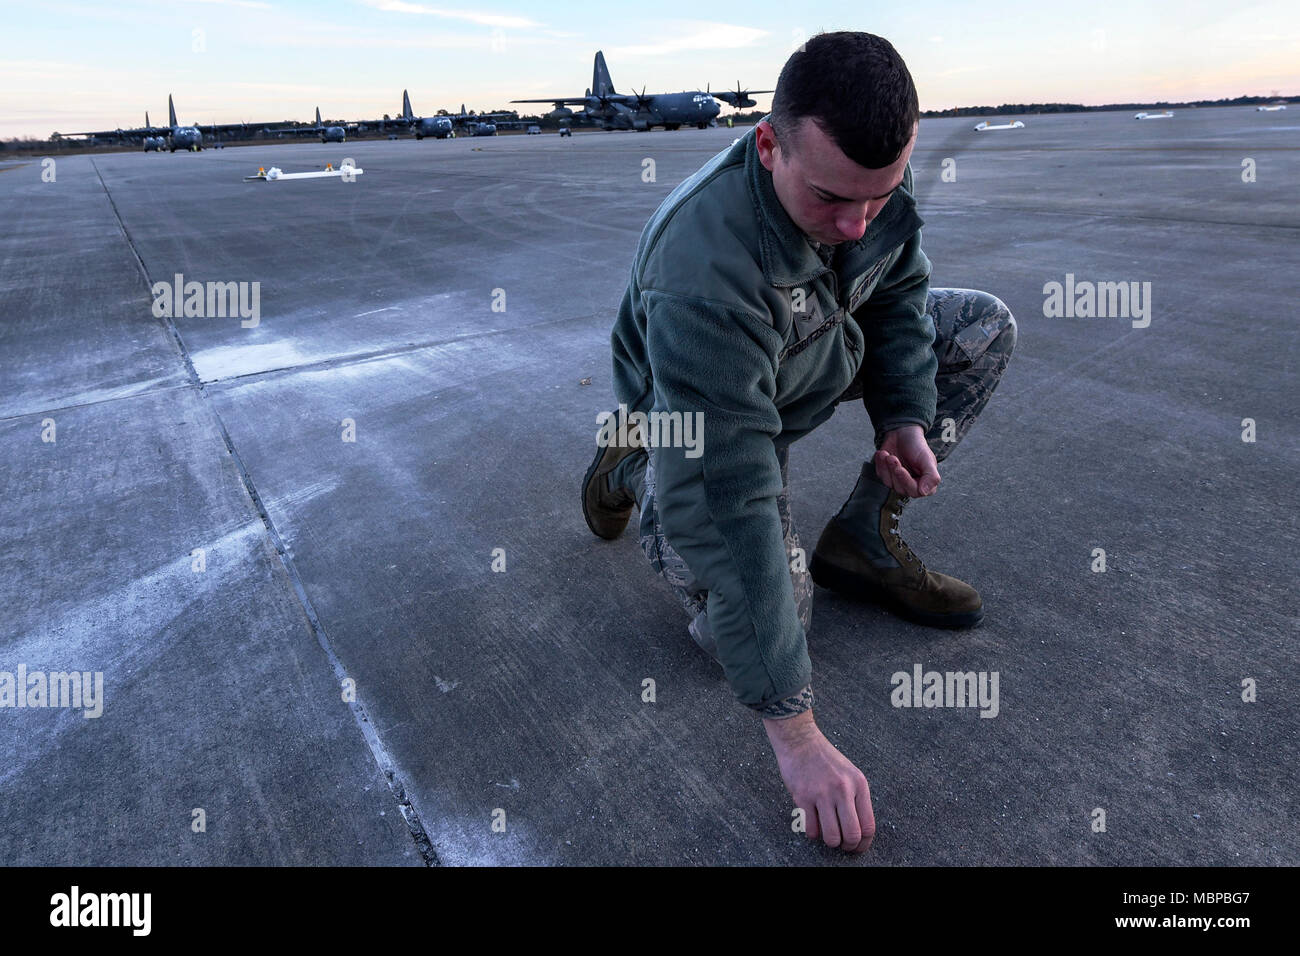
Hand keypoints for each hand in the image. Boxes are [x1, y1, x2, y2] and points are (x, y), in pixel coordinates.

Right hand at [764, 710, 874, 852]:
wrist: (800, 740)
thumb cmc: (825, 760)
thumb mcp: (850, 775)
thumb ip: (856, 799)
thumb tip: (858, 831)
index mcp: (859, 785)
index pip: (868, 826)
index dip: (863, 844)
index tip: (856, 847)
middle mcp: (844, 790)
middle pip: (852, 835)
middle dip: (847, 846)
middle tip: (841, 844)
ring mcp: (823, 793)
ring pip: (831, 837)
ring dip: (829, 841)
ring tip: (826, 833)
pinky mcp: (803, 796)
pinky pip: (811, 829)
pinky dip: (812, 832)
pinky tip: (812, 821)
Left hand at [874, 424, 939, 496]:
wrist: (903, 433)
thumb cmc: (917, 446)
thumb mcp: (927, 459)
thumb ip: (931, 476)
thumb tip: (925, 492)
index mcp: (925, 483)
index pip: (915, 491)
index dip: (906, 481)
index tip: (899, 469)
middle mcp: (911, 485)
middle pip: (900, 488)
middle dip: (894, 471)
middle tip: (892, 457)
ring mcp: (898, 481)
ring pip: (888, 483)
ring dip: (886, 467)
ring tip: (887, 454)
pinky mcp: (887, 476)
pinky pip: (880, 475)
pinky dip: (880, 464)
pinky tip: (883, 454)